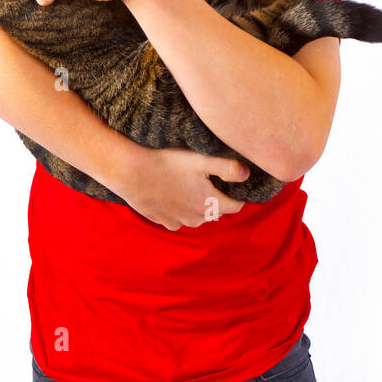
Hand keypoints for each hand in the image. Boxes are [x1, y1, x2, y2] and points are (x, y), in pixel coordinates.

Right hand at [112, 146, 248, 231]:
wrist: (132, 173)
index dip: (239, 195)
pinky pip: (178, 219)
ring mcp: (179, 221)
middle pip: (215, 211)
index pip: (235, 206)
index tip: (236, 184)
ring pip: (196, 216)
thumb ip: (229, 167)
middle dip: (217, 198)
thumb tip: (248, 174)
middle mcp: (197, 218)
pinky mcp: (162, 221)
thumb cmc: (169, 163)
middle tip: (211, 180)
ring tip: (190, 186)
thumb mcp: (202, 160)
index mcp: (211, 204)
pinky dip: (179, 209)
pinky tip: (172, 195)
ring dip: (197, 204)